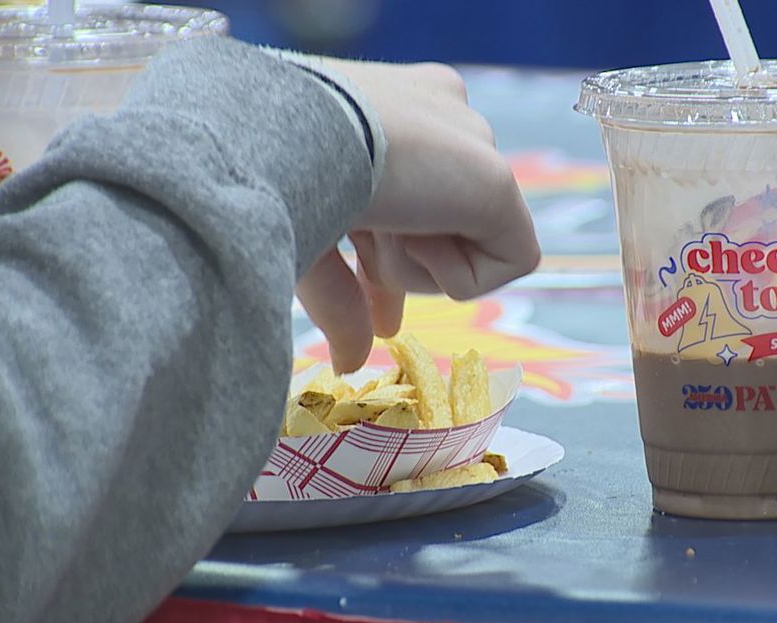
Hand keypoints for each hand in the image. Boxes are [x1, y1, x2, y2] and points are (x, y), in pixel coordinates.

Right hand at [296, 59, 539, 372]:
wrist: (290, 136)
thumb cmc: (270, 171)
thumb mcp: (302, 235)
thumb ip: (335, 297)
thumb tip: (348, 364)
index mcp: (389, 103)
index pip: (409, 192)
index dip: (393, 257)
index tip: (381, 318)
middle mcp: (437, 112)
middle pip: (436, 221)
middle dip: (408, 273)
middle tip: (382, 320)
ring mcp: (474, 143)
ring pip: (459, 242)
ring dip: (408, 263)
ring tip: (377, 226)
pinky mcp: (501, 180)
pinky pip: (506, 261)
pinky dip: (454, 274)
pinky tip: (414, 235)